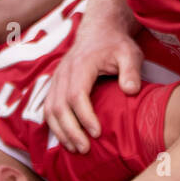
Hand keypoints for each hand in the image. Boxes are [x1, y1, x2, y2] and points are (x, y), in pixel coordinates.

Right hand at [45, 20, 141, 152]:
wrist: (99, 31)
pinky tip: (66, 139)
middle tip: (85, 149)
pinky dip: (54, 125)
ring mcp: (56, 78)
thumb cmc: (116, 44)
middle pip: (60, 106)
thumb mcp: (130, 53)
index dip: (85, 117)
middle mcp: (64, 72)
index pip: (77, 95)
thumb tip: (131, 91)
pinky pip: (48, 108)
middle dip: (71, 131)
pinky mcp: (55, 84)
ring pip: (50, 109)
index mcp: (81, 64)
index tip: (97, 133)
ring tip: (75, 149)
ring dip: (60, 132)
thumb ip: (131, 71)